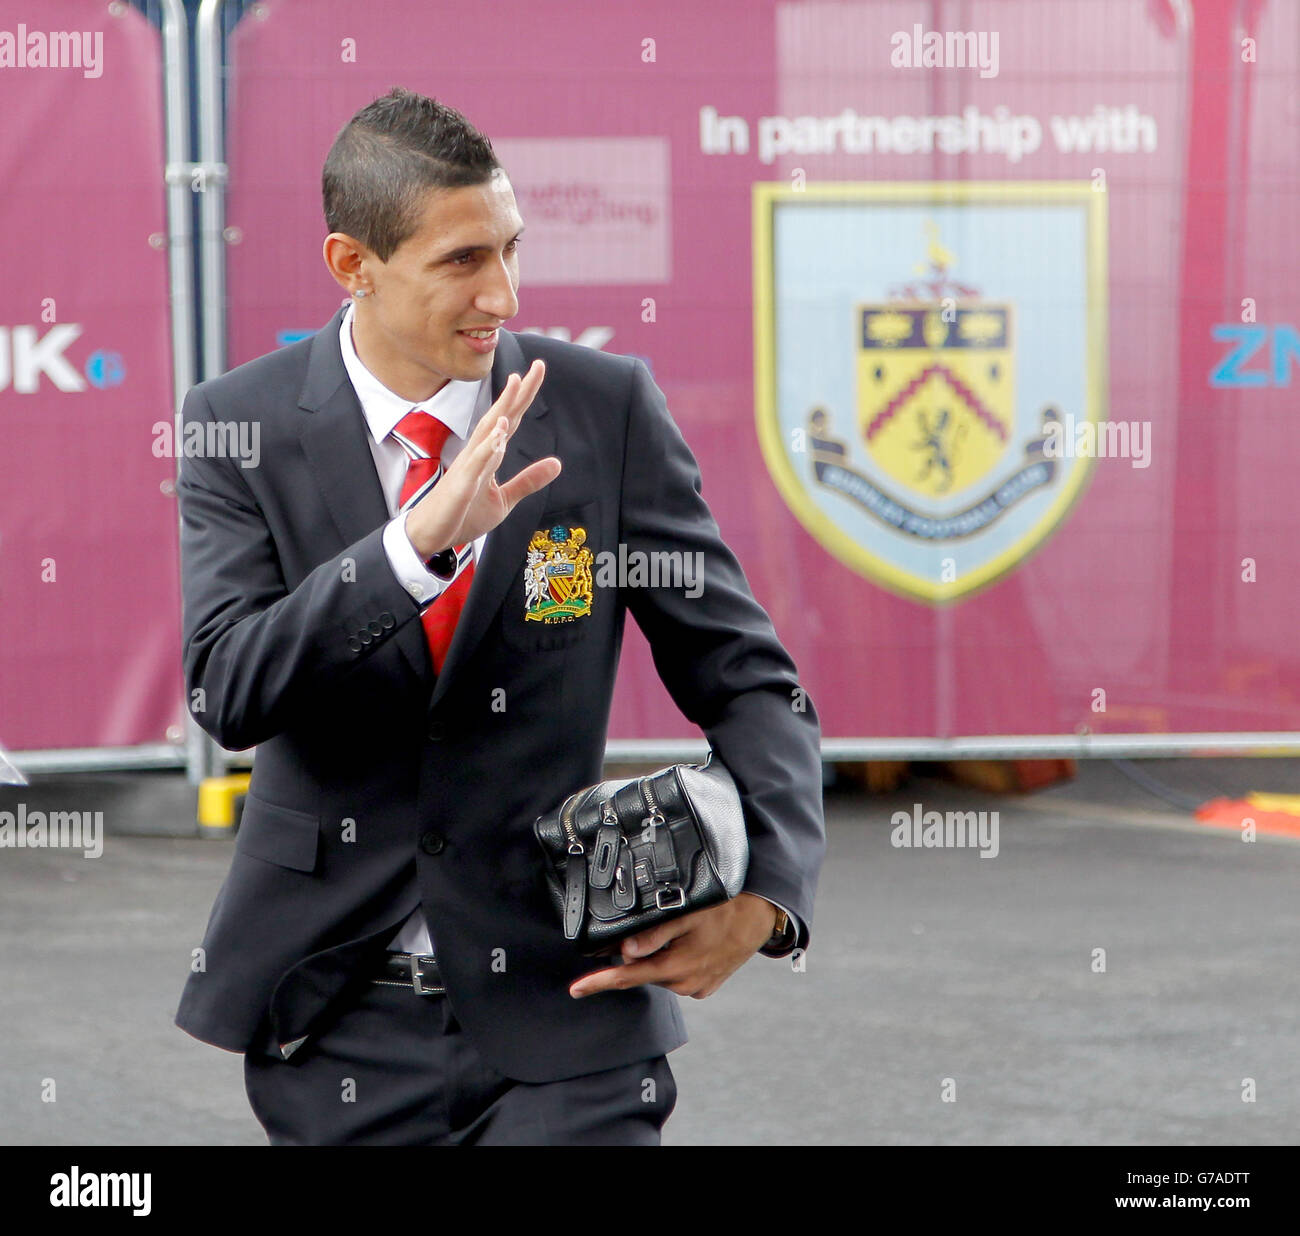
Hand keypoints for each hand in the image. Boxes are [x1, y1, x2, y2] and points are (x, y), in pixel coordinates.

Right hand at [404, 359, 559, 556]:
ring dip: (502, 408)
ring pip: (486, 432)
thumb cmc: (462, 515)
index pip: (509, 420)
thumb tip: (557, 463)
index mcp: (488, 455)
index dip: (524, 397)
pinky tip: (500, 431)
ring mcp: (467, 468)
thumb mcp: (504, 499)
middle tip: (538, 366)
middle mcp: (477, 454)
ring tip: (517, 384)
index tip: (538, 370)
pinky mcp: (461, 486)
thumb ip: (528, 480)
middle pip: (500, 416)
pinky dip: (488, 447)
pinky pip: (476, 464)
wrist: (430, 536)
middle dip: (519, 392)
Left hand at [569, 892, 777, 1000]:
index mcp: (676, 968)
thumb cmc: (727, 909)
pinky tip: (692, 941)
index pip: (628, 978)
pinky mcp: (706, 985)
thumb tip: (626, 950)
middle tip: (660, 926)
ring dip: (661, 954)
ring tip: (684, 929)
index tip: (577, 989)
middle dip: (640, 952)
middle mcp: (684, 984)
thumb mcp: (688, 914)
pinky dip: (677, 960)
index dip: (599, 983)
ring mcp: (696, 987)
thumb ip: (655, 934)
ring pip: (661, 971)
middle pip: (644, 970)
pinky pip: (679, 974)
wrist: (761, 916)